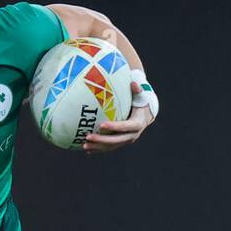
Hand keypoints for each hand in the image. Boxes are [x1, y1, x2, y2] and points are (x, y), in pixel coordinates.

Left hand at [83, 31, 153, 153]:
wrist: (146, 114)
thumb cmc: (140, 101)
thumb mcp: (140, 95)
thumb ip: (136, 89)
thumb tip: (133, 82)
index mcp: (137, 123)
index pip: (125, 127)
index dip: (114, 127)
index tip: (102, 125)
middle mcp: (132, 135)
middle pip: (116, 140)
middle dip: (102, 141)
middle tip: (88, 137)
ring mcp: (126, 140)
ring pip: (111, 147)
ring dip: (98, 147)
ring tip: (84, 146)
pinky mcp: (120, 142)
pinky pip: (109, 147)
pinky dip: (98, 149)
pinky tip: (86, 149)